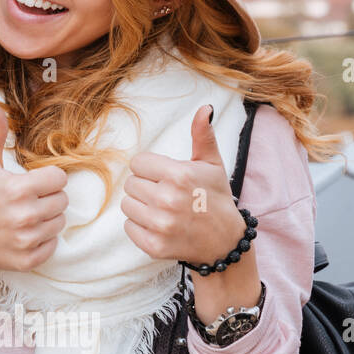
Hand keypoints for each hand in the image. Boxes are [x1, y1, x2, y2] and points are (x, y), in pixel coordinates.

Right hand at [0, 100, 68, 274]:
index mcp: (18, 189)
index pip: (60, 178)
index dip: (48, 178)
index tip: (32, 182)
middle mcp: (25, 216)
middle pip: (63, 200)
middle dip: (48, 198)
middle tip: (27, 200)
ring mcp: (27, 239)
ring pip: (60, 222)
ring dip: (47, 218)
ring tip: (26, 216)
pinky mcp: (28, 258)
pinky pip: (54, 244)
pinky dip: (43, 239)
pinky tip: (25, 233)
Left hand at [122, 104, 245, 263]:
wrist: (226, 242)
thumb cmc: (215, 198)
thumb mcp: (212, 165)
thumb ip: (202, 135)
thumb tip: (204, 108)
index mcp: (179, 175)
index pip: (138, 163)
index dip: (150, 169)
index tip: (165, 177)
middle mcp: (168, 200)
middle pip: (130, 184)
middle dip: (146, 187)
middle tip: (166, 195)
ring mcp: (160, 225)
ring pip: (127, 205)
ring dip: (141, 207)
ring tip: (163, 210)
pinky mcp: (154, 245)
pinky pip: (128, 227)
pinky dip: (140, 227)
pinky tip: (160, 226)